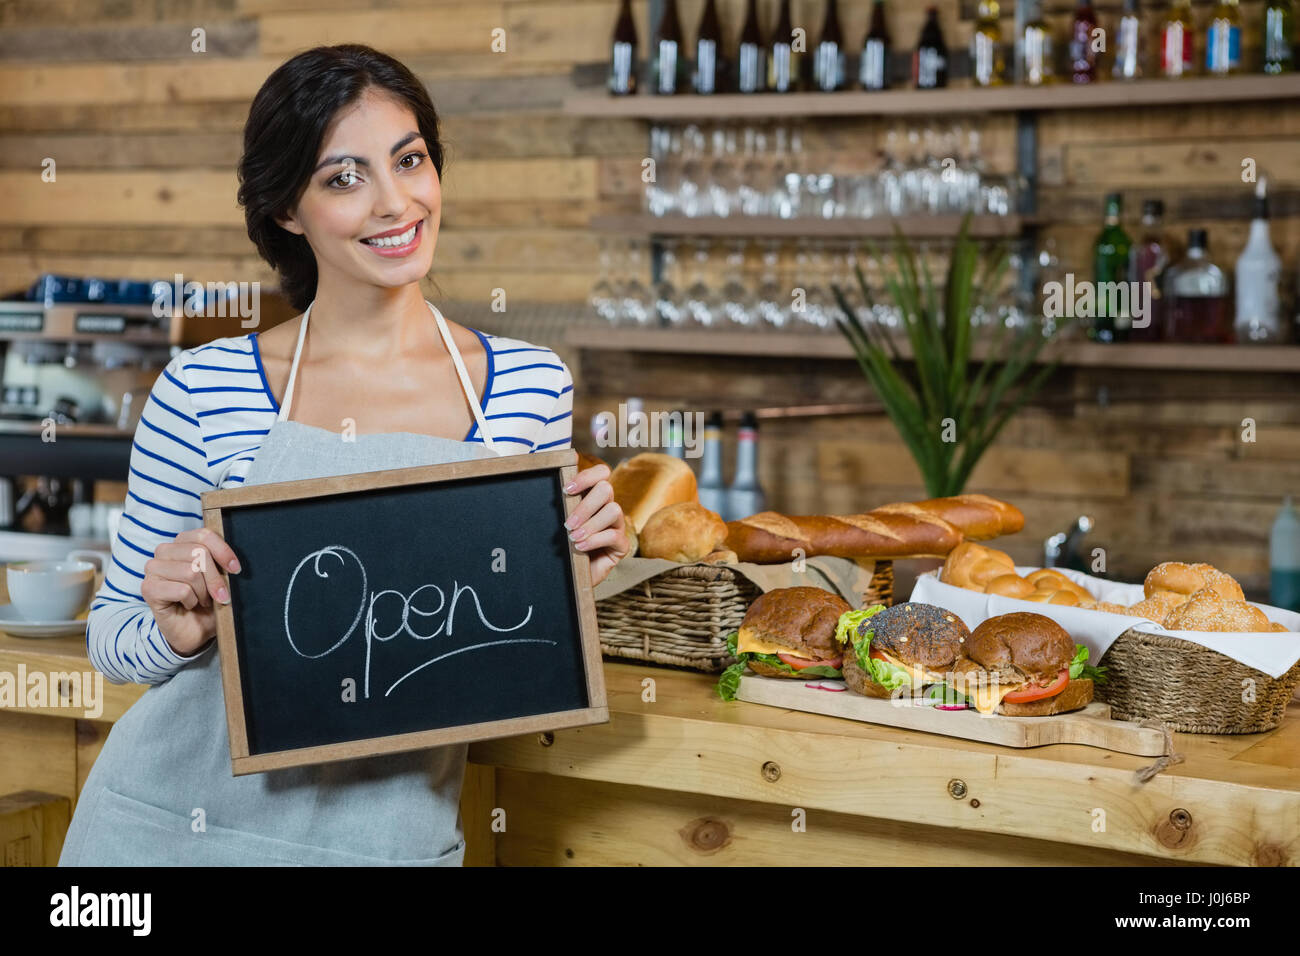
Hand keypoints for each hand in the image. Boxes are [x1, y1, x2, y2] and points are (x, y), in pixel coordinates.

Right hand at [141, 527, 241, 656]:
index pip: (204, 535)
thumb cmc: (208, 602)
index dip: (223, 551)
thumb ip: (223, 564)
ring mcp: (153, 569)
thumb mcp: (221, 580)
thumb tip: (232, 562)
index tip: (236, 570)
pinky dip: (192, 601)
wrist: (194, 631)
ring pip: (190, 571)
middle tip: (218, 595)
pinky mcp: (148, 588)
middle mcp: (164, 551)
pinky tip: (188, 605)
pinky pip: (182, 590)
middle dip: (215, 579)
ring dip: (203, 592)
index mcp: (183, 543)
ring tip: (202, 600)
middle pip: (199, 553)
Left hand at [563, 462, 629, 587]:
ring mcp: (617, 526)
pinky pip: (613, 535)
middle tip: (568, 524)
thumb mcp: (560, 524)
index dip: (587, 477)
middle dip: (585, 506)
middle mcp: (607, 507)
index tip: (567, 490)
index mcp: (593, 497)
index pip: (601, 473)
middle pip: (606, 489)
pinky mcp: (621, 545)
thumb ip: (562, 506)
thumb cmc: (564, 547)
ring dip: (591, 524)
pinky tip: (580, 547)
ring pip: (613, 510)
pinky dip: (594, 540)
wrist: (569, 577)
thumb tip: (553, 488)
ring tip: (574, 537)